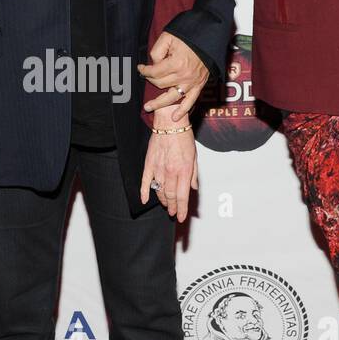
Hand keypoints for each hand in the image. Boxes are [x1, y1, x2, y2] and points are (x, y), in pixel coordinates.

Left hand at [138, 32, 209, 121]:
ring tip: (148, 107)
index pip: (154, 72)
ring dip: (159, 103)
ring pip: (172, 97)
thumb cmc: (188, 36)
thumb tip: (153, 65)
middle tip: (146, 77)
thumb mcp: (168, 37)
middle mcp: (184, 75)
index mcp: (176, 63)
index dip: (144, 70)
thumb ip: (157, 52)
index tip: (140, 68)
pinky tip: (175, 118)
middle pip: (160, 84)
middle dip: (150, 80)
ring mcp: (192, 82)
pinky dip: (183, 110)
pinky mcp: (199, 85)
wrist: (209, 37)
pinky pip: (191, 101)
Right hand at [139, 106, 197, 220]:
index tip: (181, 217)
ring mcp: (158, 168)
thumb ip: (193, 174)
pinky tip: (144, 200)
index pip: (182, 196)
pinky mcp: (149, 163)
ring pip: (159, 191)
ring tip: (166, 205)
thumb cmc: (183, 137)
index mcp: (183, 170)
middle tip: (173, 213)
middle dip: (172, 207)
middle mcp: (170, 171)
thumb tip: (193, 187)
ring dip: (163, 200)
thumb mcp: (194, 156)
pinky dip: (144, 192)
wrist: (170, 122)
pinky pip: (145, 181)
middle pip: (170, 196)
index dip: (182, 209)